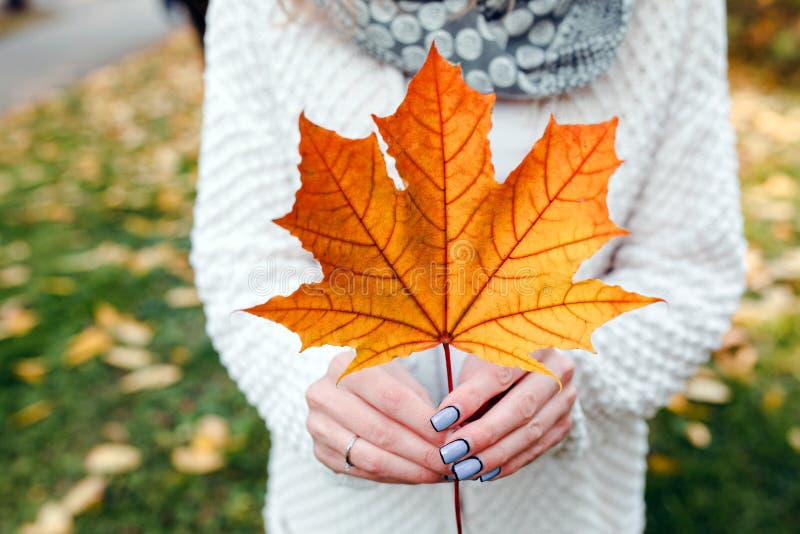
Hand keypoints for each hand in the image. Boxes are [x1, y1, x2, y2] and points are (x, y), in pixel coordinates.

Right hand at [305, 351, 446, 483]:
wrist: (342, 391)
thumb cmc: (380, 382)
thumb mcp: (400, 379)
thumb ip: (421, 404)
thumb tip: (451, 434)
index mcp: (346, 365)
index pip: (391, 398)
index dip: (423, 421)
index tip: (450, 436)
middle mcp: (324, 394)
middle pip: (382, 431)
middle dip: (421, 451)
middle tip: (449, 460)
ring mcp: (318, 424)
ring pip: (371, 457)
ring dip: (410, 469)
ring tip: (437, 472)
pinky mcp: (319, 450)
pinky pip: (362, 471)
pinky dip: (395, 476)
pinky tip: (416, 475)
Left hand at [430, 349, 575, 481]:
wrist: (528, 363)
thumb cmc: (492, 358)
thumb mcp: (477, 361)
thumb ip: (468, 389)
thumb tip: (448, 427)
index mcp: (533, 340)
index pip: (499, 374)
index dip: (469, 400)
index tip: (439, 421)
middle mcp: (558, 368)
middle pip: (521, 407)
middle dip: (482, 435)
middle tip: (451, 452)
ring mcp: (567, 396)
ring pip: (531, 432)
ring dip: (494, 455)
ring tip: (463, 468)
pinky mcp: (565, 421)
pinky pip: (538, 448)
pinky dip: (510, 462)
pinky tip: (485, 472)